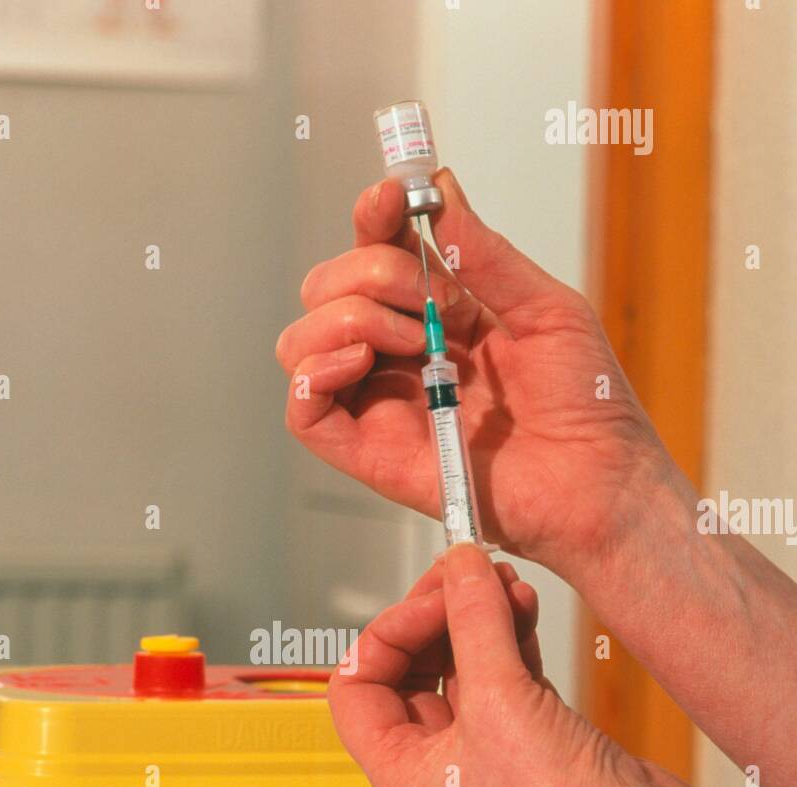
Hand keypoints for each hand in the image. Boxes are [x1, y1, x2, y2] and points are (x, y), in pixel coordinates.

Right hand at [276, 170, 679, 580]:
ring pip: (303, 344)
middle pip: (327, 290)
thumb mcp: (545, 308)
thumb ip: (485, 252)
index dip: (373, 217)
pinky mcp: (372, 455)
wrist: (600, 482)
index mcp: (441, 316)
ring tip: (409, 338)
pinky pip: (304, 414)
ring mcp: (383, 406)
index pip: (376, 253)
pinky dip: (312, 375)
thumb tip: (437, 187)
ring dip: (344, 318)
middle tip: (425, 294)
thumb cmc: (589, 405)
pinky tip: (360, 362)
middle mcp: (401, 358)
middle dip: (367, 271)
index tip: (394, 196)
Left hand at [327, 544, 711, 786]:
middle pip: (408, 671)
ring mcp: (483, 754)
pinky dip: (510, 638)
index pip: (357, 686)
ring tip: (501, 580)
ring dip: (477, 620)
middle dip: (436, 617)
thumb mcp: (500, 700)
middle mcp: (434, 768)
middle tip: (463, 574)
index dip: (389, 633)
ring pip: (461, 669)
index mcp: (400, 774)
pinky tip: (524, 606)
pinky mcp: (530, 741)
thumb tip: (459, 568)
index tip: (434, 595)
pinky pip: (504, 676)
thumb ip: (474, 621)